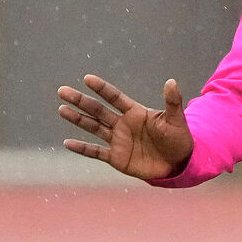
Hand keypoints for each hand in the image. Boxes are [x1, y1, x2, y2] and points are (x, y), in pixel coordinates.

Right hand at [56, 74, 194, 179]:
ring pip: (93, 127)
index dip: (102, 88)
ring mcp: (118, 140)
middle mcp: (123, 124)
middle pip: (98, 110)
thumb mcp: (176, 120)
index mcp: (135, 113)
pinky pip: (95, 152)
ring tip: (62, 109)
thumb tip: (171, 81)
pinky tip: (67, 143)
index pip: (115, 97)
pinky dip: (82, 148)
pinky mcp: (116, 157)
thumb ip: (172, 102)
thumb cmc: (179, 138)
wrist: (179, 163)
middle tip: (63, 90)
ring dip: (78, 119)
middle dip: (81, 101)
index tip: (87, 78)